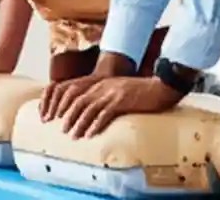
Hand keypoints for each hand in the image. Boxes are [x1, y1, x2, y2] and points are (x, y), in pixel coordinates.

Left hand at [46, 76, 182, 138]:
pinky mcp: (121, 101)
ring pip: (89, 109)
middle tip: (63, 130)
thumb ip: (107, 97)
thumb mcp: (120, 90)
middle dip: (68, 116)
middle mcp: (103, 87)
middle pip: (78, 101)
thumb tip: (97, 112)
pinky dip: (96, 125)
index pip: (76, 94)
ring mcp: (111, 93)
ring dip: (79, 123)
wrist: (161, 85)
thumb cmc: (142, 91)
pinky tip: (91, 134)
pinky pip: (105, 114)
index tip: (59, 118)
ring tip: (74, 135)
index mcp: (101, 84)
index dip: (65, 106)